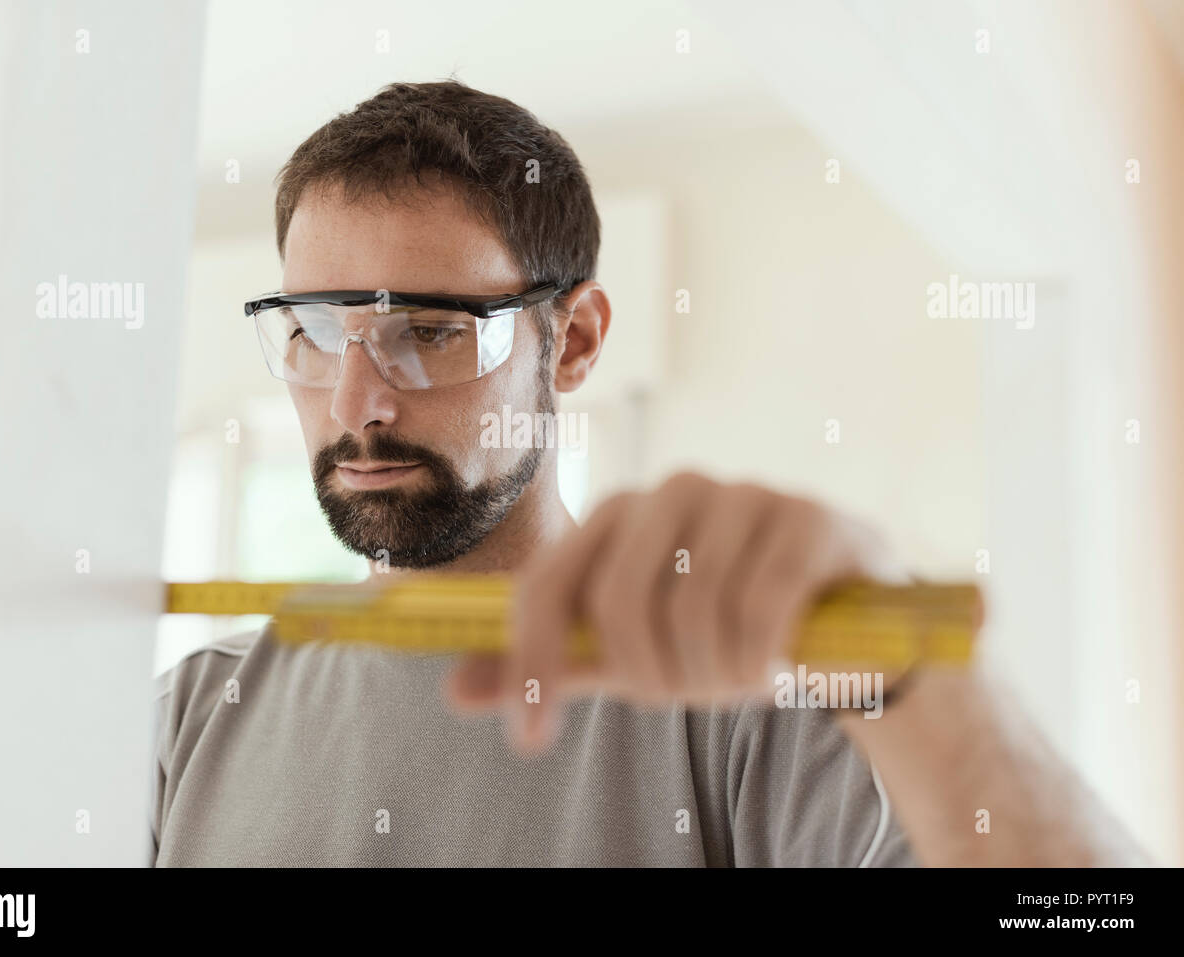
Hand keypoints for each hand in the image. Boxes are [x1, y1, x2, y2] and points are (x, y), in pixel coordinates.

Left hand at [446, 472, 908, 752]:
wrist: (840, 619)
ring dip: (711, 674)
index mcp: (614, 515)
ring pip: (693, 608)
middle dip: (647, 675)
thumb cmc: (721, 630)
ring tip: (735, 681)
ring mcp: (740, 494)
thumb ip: (557, 664)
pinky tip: (773, 668)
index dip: (532, 663)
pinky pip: (761, 603)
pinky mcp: (804, 516)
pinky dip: (760, 656)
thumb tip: (455, 691)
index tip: (531, 738)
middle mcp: (669, 491)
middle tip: (682, 699)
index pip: (545, 584)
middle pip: (617, 600)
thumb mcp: (631, 654)